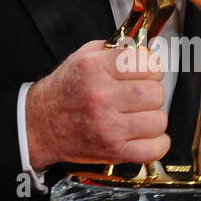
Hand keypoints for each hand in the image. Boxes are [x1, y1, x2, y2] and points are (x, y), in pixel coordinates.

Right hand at [26, 40, 168, 171]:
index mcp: (95, 69)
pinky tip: (143, 134)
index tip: (145, 71)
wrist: (42, 124)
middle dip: (151, 91)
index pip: (146, 64)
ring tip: (137, 115)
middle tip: (139, 94)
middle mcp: (102, 96)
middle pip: (156, 93)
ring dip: (152, 117)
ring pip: (159, 120)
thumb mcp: (83, 57)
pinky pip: (155, 148)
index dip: (150, 67)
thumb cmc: (65, 90)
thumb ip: (116, 50)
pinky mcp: (114, 150)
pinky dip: (156, 142)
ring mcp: (109, 127)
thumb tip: (148, 51)